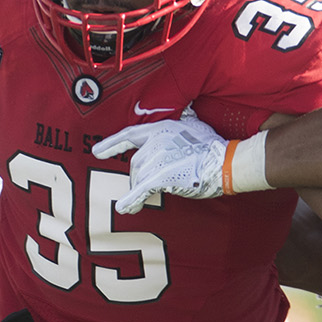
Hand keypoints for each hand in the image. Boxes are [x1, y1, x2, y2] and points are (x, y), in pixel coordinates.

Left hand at [91, 110, 227, 213]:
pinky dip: (132, 201)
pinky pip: (141, 191)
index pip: (130, 135)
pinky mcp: (161, 177)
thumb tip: (185, 112)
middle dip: (140, 176)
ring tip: (150, 197)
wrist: (225, 161)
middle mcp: (154, 142)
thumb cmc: (213, 146)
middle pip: (135, 163)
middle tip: (153, 185)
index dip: (112, 144)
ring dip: (142, 189)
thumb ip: (181, 123)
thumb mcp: (193, 125)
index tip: (97, 151)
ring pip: (139, 178)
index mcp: (160, 128)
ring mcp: (157, 159)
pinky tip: (125, 209)